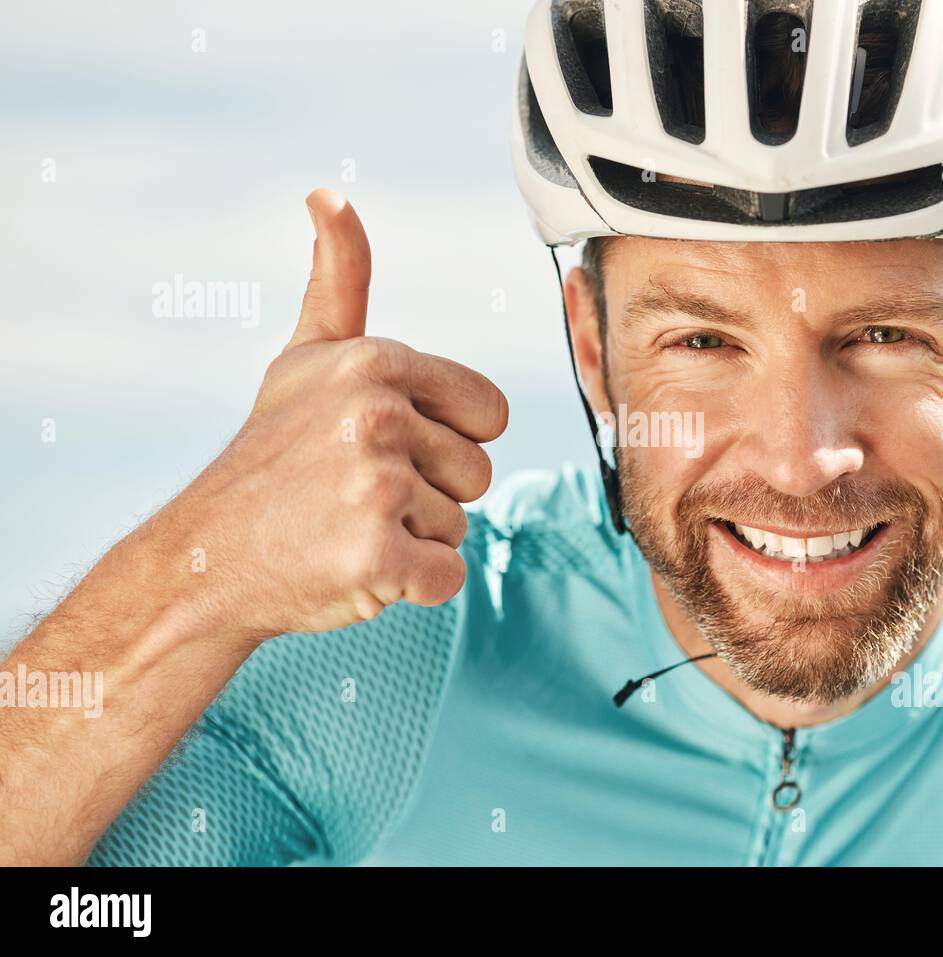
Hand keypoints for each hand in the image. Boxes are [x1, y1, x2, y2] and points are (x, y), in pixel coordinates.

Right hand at [176, 189, 507, 640]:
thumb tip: (329, 193)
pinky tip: (353, 567)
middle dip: (430, 493)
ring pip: (460, 526)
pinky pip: (447, 578)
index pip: (490, 414)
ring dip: (413, 538)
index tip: (384, 445)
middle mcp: (378, 415)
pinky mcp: (376, 557)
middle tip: (355, 493)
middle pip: (479, 473)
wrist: (206, 558)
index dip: (447, 438)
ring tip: (345, 525)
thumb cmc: (272, 455)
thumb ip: (338, 280)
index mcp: (378, 362)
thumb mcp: (306, 358)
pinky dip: (409, 585)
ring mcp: (376, 487)